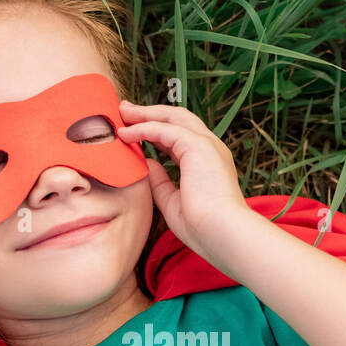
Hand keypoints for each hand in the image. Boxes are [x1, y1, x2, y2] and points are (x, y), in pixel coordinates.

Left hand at [116, 101, 251, 260]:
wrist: (222, 234)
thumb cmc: (202, 228)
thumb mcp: (173, 202)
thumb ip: (161, 182)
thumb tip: (147, 164)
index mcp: (208, 162)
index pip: (179, 137)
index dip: (155, 131)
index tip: (132, 130)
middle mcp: (210, 149)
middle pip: (177, 119)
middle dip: (149, 113)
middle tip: (125, 111)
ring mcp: (207, 145)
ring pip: (172, 117)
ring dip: (145, 114)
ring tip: (122, 113)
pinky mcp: (199, 146)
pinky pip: (165, 129)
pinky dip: (144, 128)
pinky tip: (126, 133)